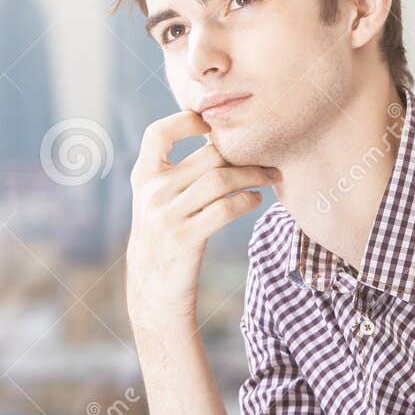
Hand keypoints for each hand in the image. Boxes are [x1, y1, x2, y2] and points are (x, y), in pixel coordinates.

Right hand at [125, 111, 278, 328]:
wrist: (153, 294)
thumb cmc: (166, 241)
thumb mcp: (157, 203)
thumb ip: (175, 174)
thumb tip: (217, 140)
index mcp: (143, 178)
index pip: (158, 134)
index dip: (186, 120)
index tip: (214, 124)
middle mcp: (152, 192)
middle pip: (207, 156)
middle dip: (243, 154)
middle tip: (267, 157)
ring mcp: (167, 216)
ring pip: (220, 180)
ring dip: (253, 175)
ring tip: (270, 176)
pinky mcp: (185, 238)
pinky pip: (225, 209)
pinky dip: (247, 200)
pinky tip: (255, 200)